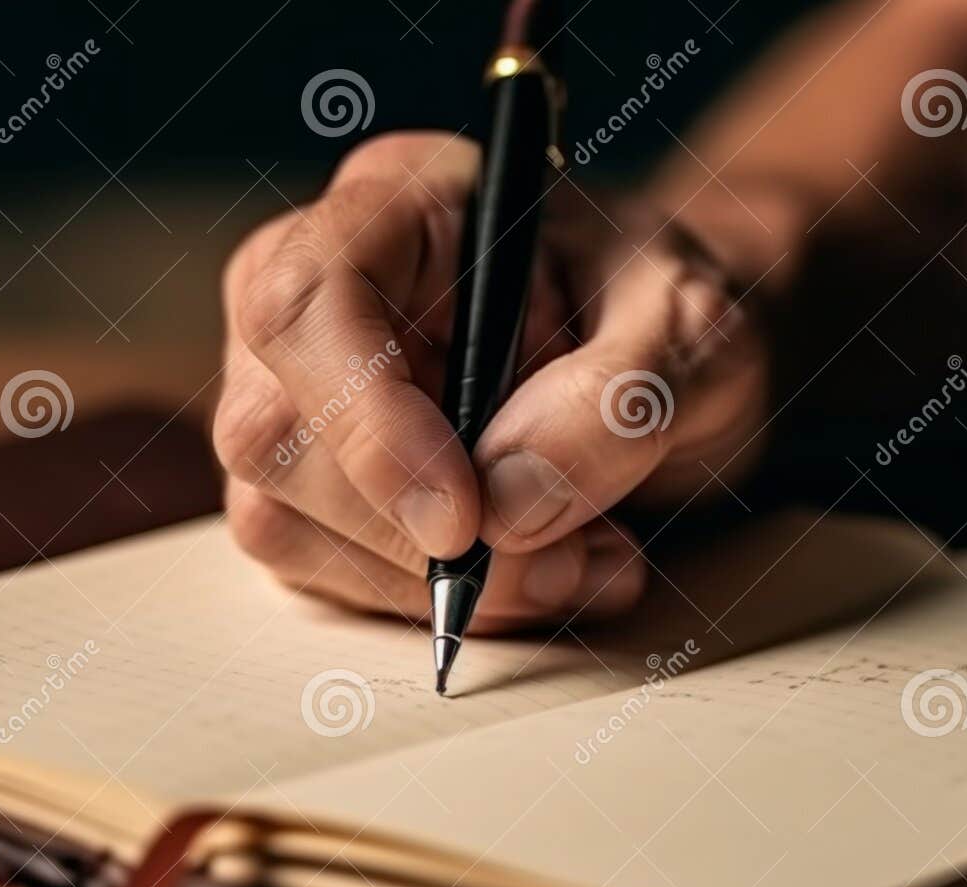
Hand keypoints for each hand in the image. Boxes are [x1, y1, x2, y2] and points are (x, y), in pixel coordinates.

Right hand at [212, 133, 767, 629]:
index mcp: (398, 204)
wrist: (665, 359)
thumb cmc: (665, 311)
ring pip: (281, 520)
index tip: (462, 519)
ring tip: (583, 561)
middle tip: (571, 558)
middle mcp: (317, 295)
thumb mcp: (694, 330)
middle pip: (272, 432)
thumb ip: (616, 402)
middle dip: (419, 537)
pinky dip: (434, 603)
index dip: (364, 420)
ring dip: (436, 583)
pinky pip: (322, 575)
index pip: (305, 300)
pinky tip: (540, 574)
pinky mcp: (308, 487)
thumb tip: (504, 505)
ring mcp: (295, 395)